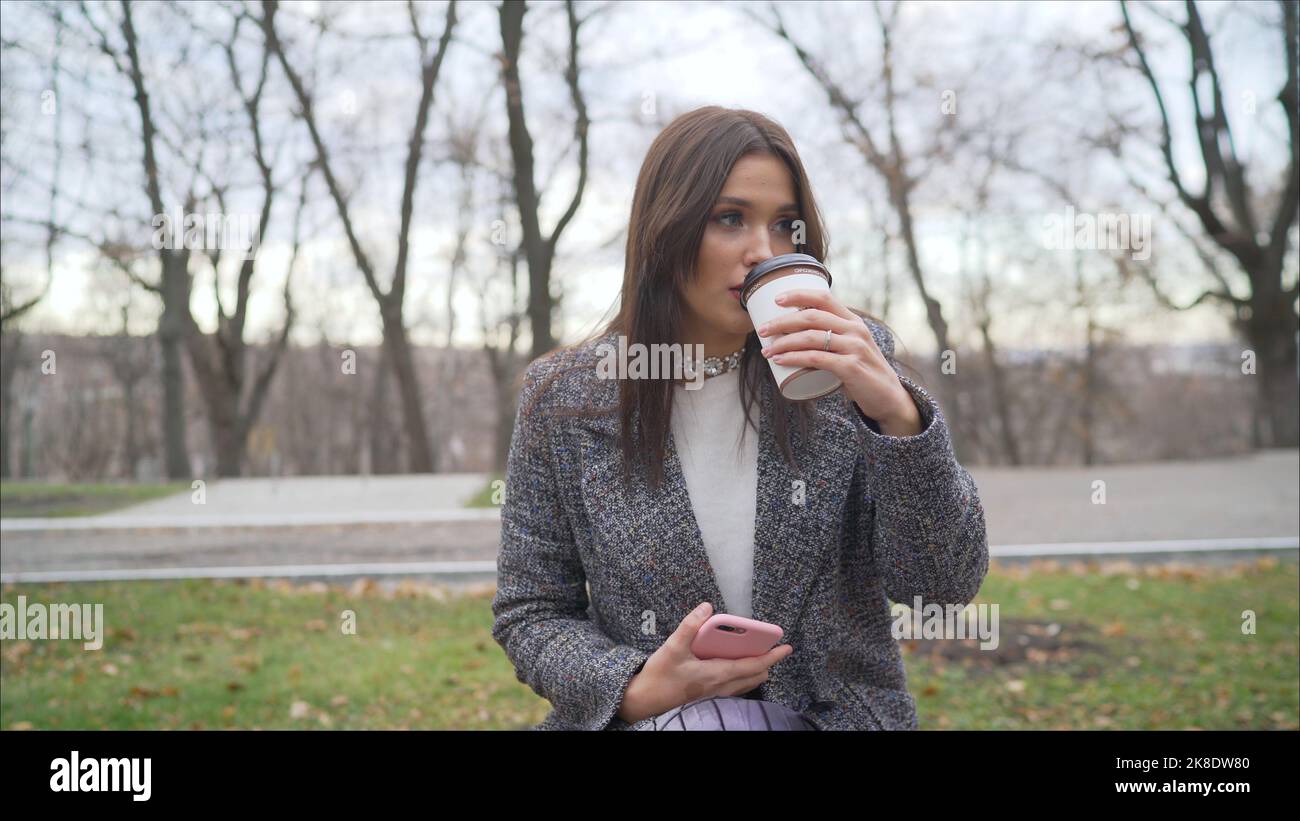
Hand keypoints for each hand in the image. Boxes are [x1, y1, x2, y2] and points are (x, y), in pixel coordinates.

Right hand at [617, 602, 793, 724]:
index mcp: (717, 674)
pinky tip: (735, 665)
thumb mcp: (672, 647)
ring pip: (747, 683)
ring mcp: (716, 694)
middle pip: (756, 676)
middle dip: (768, 662)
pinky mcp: (709, 696)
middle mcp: (721, 687)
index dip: (773, 657)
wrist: (644, 700)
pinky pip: (736, 687)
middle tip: (773, 646)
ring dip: (756, 670)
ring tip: (758, 654)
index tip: (786, 647)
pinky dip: (744, 676)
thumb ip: (690, 625)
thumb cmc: (659, 676)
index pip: (754, 665)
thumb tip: (707, 607)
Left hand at [756, 289, 920, 435]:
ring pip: (811, 337)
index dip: (798, 295)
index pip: (824, 297)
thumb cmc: (862, 371)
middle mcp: (855, 330)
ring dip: (783, 342)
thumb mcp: (851, 347)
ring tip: (766, 350)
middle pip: (811, 316)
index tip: (777, 300)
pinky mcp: (851, 367)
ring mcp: (854, 348)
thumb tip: (797, 333)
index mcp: (852, 320)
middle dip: (782, 322)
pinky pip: (816, 358)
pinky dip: (794, 358)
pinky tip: (780, 360)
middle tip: (762, 329)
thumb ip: (832, 337)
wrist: (888, 397)